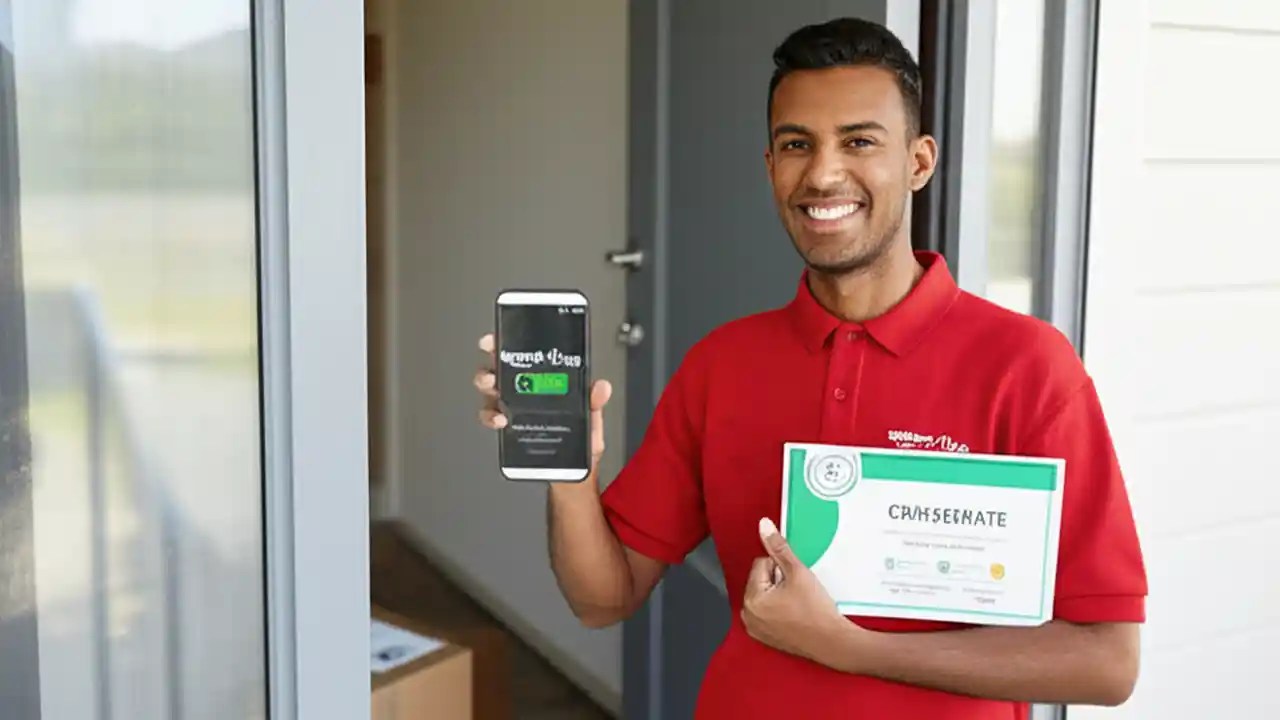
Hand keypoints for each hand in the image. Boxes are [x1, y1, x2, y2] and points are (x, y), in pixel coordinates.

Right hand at [473, 333, 613, 466]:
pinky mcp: (507, 428)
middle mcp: (524, 391)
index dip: (508, 343)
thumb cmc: (582, 442)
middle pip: (498, 369)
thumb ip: (595, 402)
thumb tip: (602, 387)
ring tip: (495, 389)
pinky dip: (491, 416)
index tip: (500, 337)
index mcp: (544, 380)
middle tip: (496, 365)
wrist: (573, 474)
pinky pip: (491, 417)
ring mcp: (513, 408)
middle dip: (491, 362)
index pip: (523, 355)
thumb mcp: (592, 418)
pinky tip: (501, 418)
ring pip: (490, 391)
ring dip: (487, 386)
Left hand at [741, 517, 860, 665]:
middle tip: (797, 592)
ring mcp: (756, 628)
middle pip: (761, 579)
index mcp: (752, 598)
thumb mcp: (798, 572)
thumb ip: (779, 547)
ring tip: (797, 603)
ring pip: (765, 595)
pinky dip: (779, 608)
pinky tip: (795, 613)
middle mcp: (748, 615)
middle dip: (778, 580)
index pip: (761, 563)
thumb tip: (764, 526)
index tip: (795, 580)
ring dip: (778, 594)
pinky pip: (768, 611)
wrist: (832, 642)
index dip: (781, 566)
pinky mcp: (765, 636)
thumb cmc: (816, 612)